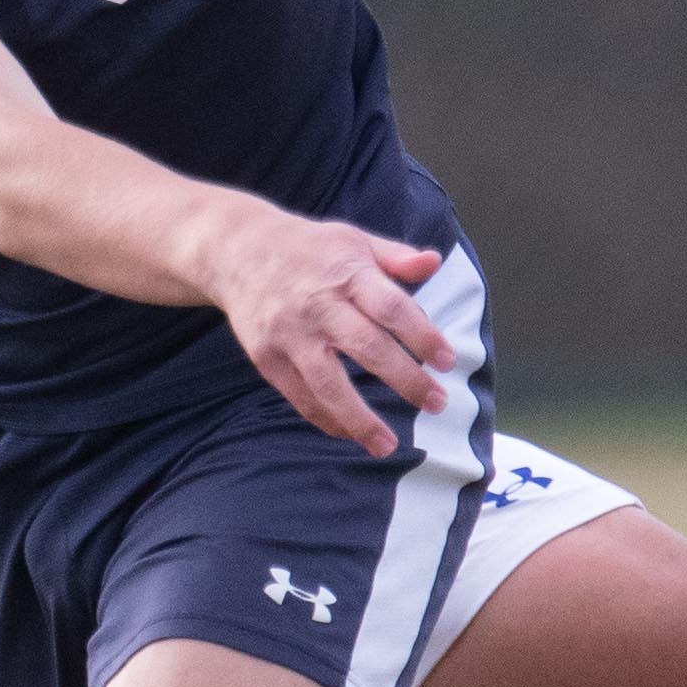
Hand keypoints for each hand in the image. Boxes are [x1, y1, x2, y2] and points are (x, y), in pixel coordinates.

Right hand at [197, 207, 455, 456]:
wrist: (238, 250)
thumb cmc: (310, 249)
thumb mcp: (354, 241)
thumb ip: (395, 258)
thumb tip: (434, 262)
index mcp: (346, 274)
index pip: (392, 308)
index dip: (422, 336)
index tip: (447, 361)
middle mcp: (318, 306)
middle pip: (366, 347)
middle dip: (405, 380)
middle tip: (436, 403)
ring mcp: (289, 335)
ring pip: (327, 383)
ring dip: (359, 419)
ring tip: (388, 446)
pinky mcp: (267, 357)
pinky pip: (300, 397)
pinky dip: (327, 419)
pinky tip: (352, 433)